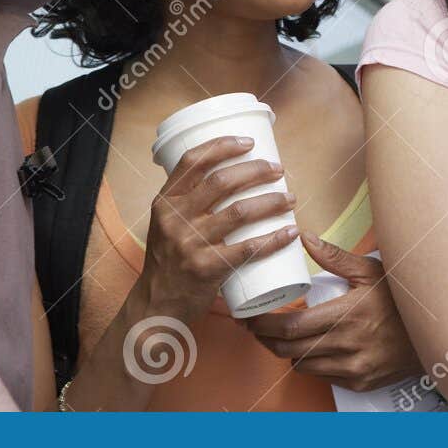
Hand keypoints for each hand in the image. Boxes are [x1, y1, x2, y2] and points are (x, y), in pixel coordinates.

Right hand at [140, 136, 299, 321]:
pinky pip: (248, 249)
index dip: (222, 146)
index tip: (249, 142)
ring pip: (240, 211)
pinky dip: (274, 239)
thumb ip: (189, 200)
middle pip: (222, 182)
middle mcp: (176, 219)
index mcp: (166, 202)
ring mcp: (191, 244)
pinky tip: (291, 232)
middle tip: (278, 170)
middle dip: (256, 170)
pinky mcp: (207, 269)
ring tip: (290, 198)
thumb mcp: (167, 224)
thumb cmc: (170, 260)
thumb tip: (232, 172)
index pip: (192, 161)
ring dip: (272, 201)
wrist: (156, 306)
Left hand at [244, 233, 420, 391]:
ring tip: (279, 336)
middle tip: (254, 327)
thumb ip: (335, 257)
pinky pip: (322, 376)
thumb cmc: (401, 298)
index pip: (291, 326)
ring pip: (302, 366)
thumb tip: (304, 237)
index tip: (249, 317)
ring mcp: (355, 368)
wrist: (436, 332)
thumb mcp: (371, 271)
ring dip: (286, 352)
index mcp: (348, 315)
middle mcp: (349, 346)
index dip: (263, 324)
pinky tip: (309, 348)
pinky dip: (310, 363)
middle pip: (289, 349)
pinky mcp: (360, 383)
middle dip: (265, 339)